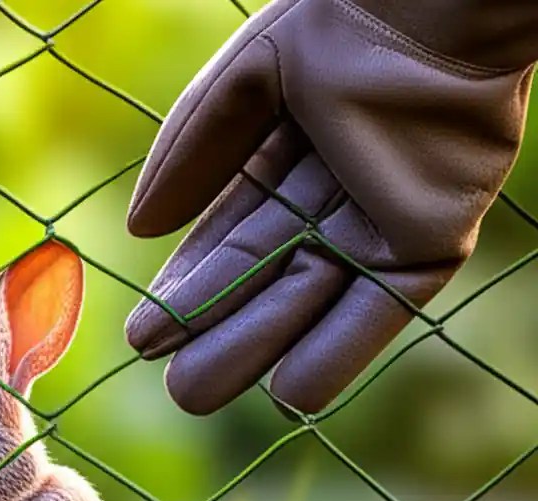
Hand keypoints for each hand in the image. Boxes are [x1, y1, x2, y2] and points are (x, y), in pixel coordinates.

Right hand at [123, 0, 533, 414]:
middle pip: (262, 280)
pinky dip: (340, 352)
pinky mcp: (429, 242)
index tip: (144, 335)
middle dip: (215, 331)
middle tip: (172, 384)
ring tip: (197, 393)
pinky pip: (379, 309)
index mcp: (279, 157)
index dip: (185, 287)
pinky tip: (290, 394)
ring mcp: (379, 224)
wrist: (428, 10)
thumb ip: (193, 153)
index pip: (225, 238)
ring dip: (258, 349)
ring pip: (309, 301)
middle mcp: (327, 200)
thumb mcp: (243, 84)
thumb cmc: (336, 26)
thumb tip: (139, 230)